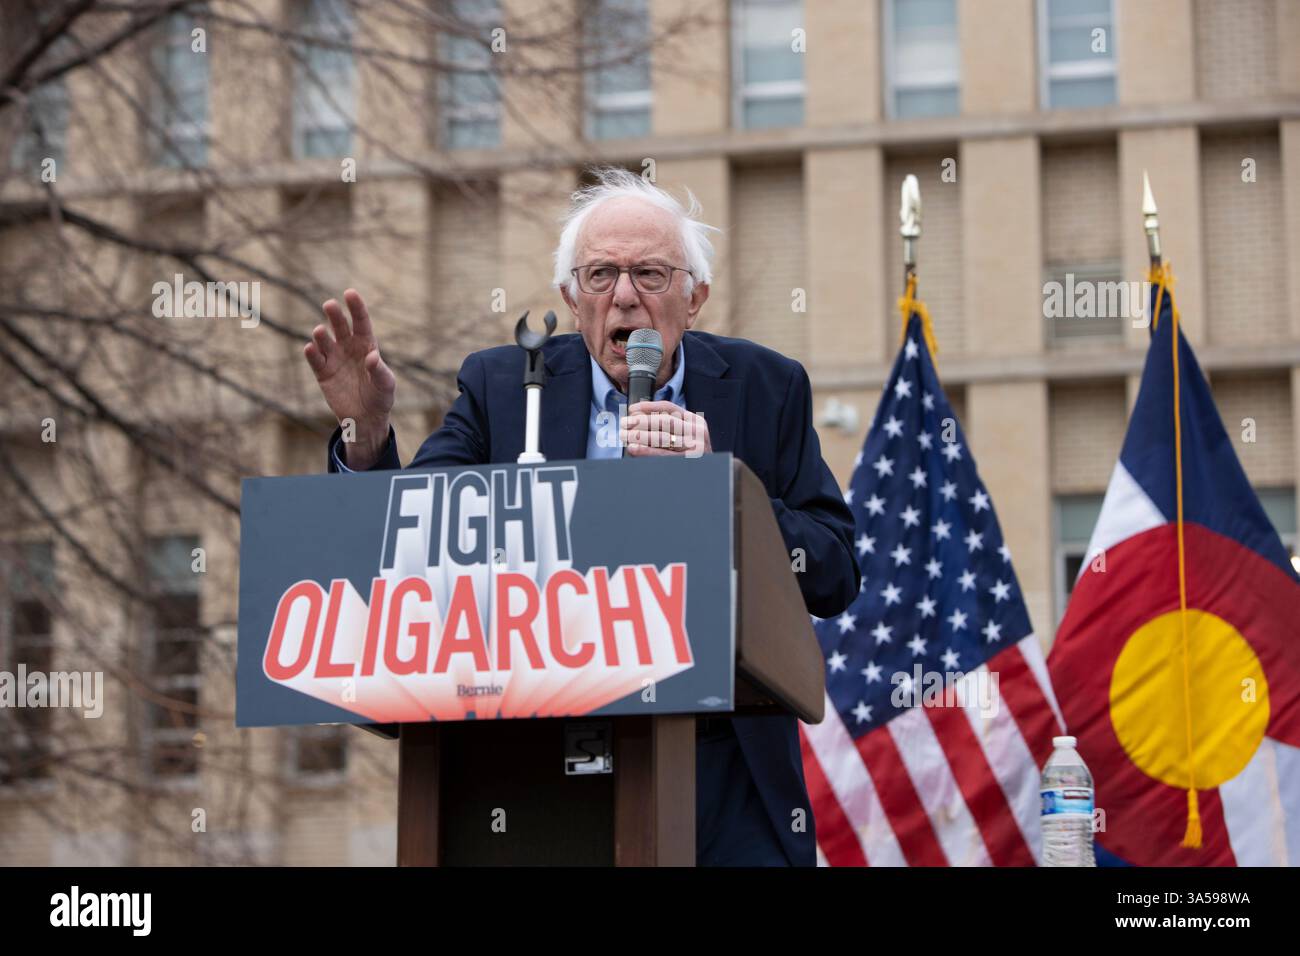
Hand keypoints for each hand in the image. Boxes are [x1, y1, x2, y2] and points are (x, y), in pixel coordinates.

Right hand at [303, 289, 395, 469]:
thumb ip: (380, 371)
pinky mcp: (323, 373)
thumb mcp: (386, 385)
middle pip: (340, 326)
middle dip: (335, 315)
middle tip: (330, 304)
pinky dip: (312, 353)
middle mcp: (348, 347)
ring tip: (320, 331)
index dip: (356, 307)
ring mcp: (334, 359)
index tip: (350, 293)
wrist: (366, 418)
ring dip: (321, 335)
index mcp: (367, 345)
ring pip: (325, 341)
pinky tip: (310, 348)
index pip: (361, 322)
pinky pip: (315, 360)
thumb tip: (372, 357)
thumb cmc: (380, 397)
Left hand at [621, 401, 711, 457]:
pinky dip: (646, 451)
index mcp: (695, 421)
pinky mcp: (688, 461)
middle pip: (664, 421)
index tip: (631, 409)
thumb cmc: (691, 454)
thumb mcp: (686, 435)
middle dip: (640, 421)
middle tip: (624, 423)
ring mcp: (694, 447)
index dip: (648, 407)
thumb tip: (637, 416)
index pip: (669, 408)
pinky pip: (663, 455)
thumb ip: (668, 426)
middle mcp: (697, 432)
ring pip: (662, 437)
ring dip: (639, 435)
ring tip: (625, 435)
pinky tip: (634, 448)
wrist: (709, 477)